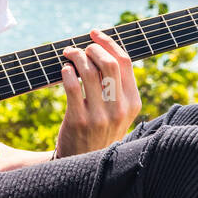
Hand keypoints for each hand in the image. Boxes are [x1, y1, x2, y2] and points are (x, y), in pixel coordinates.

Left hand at [53, 29, 141, 158]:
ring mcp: (100, 116)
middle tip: (79, 48)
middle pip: (108, 63)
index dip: (108, 42)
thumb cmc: (100, 131)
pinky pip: (72, 86)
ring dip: (75, 56)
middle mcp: (120, 109)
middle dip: (91, 48)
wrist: (84, 164)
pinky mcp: (79, 120)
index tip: (94, 33)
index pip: (125, 62)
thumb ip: (117, 87)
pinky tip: (64, 70)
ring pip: (89, 71)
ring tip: (68, 55)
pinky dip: (66, 72)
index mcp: (133, 103)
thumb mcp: (119, 113)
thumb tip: (104, 49)